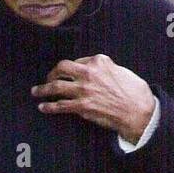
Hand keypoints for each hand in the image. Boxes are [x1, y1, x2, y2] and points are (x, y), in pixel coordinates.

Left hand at [31, 55, 155, 143]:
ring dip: (43, 89)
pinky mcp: (82, 106)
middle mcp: (89, 73)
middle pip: (62, 67)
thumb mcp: (121, 72)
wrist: (138, 111)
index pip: (78, 61)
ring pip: (56, 86)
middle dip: (52, 73)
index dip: (72, 69)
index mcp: (99, 61)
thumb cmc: (134, 92)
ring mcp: (84, 90)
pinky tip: (42, 107)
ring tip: (35, 91)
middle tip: (48, 78)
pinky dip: (49, 106)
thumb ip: (106, 70)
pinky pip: (60, 105)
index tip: (69, 74)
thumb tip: (98, 74)